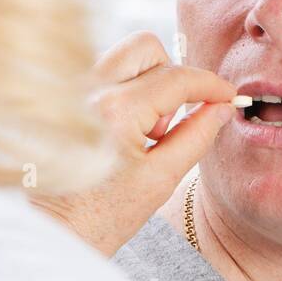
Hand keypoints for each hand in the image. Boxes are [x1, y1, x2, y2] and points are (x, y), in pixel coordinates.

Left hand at [31, 31, 236, 255]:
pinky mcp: (60, 99)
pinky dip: (124, 92)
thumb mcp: (160, 180)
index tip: (227, 96)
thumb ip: (196, 137)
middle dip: (172, 75)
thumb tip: (221, 108)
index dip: (210, 85)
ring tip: (143, 132)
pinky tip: (122, 132)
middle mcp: (87, 91)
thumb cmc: (103, 216)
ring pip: (122, 57)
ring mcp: (69, 92)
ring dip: (146, 83)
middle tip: (172, 119)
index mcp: (116, 113)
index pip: (176, 78)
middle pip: (146, 48)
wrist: (54, 233)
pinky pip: (103, 75)